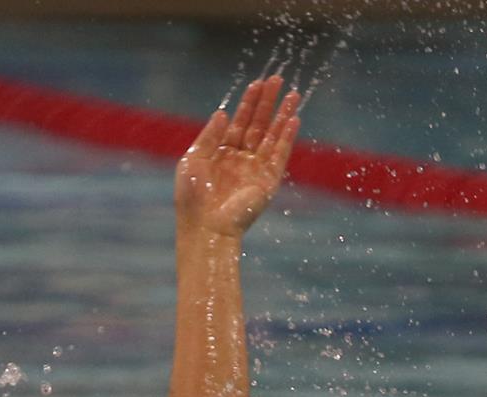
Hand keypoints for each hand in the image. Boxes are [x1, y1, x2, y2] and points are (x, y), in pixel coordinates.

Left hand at [175, 75, 300, 237]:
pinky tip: (293, 120)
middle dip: (267, 103)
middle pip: (257, 124)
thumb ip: (210, 136)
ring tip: (293, 95)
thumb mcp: (194, 158)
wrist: (205, 226)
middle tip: (278, 80)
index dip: (248, 103)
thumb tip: (223, 113)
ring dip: (282, 115)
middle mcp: (240, 159)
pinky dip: (286, 138)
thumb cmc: (192, 196)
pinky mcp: (267, 181)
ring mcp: (255, 169)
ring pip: (271, 136)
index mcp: (221, 153)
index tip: (257, 84)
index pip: (238, 122)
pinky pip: (279, 155)